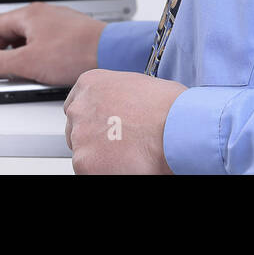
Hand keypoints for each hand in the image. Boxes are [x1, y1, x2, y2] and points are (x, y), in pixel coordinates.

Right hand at [0, 2, 105, 87]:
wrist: (111, 53)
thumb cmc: (75, 52)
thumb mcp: (27, 62)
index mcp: (30, 15)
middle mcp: (45, 14)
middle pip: (11, 28)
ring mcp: (59, 22)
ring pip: (28, 34)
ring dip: (15, 49)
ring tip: (9, 67)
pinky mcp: (72, 34)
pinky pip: (44, 40)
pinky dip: (33, 51)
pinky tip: (36, 66)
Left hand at [63, 69, 187, 173]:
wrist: (176, 127)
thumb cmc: (167, 106)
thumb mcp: (138, 85)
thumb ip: (118, 96)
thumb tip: (120, 109)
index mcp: (90, 84)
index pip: (77, 105)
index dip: (94, 119)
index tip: (104, 126)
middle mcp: (80, 108)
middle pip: (77, 129)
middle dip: (95, 138)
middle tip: (120, 142)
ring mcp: (80, 136)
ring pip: (83, 151)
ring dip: (101, 155)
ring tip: (128, 153)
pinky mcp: (84, 162)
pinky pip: (89, 170)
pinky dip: (105, 170)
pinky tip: (127, 163)